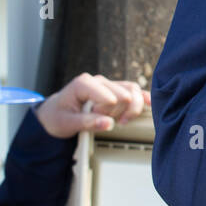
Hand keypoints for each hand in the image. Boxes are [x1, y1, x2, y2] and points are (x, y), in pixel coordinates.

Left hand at [34, 73, 148, 138]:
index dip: (107, 109)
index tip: (98, 116)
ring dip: (131, 108)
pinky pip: (134, 91)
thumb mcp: (68, 123)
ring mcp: (108, 84)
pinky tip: (150, 103)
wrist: (55, 113)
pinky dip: (142, 97)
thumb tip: (109, 124)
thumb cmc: (58, 116)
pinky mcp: (115, 91)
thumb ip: (88, 123)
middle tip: (103, 120)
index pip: (107, 94)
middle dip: (117, 111)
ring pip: (132, 91)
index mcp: (84, 83)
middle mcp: (98, 81)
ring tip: (120, 121)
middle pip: (123, 93)